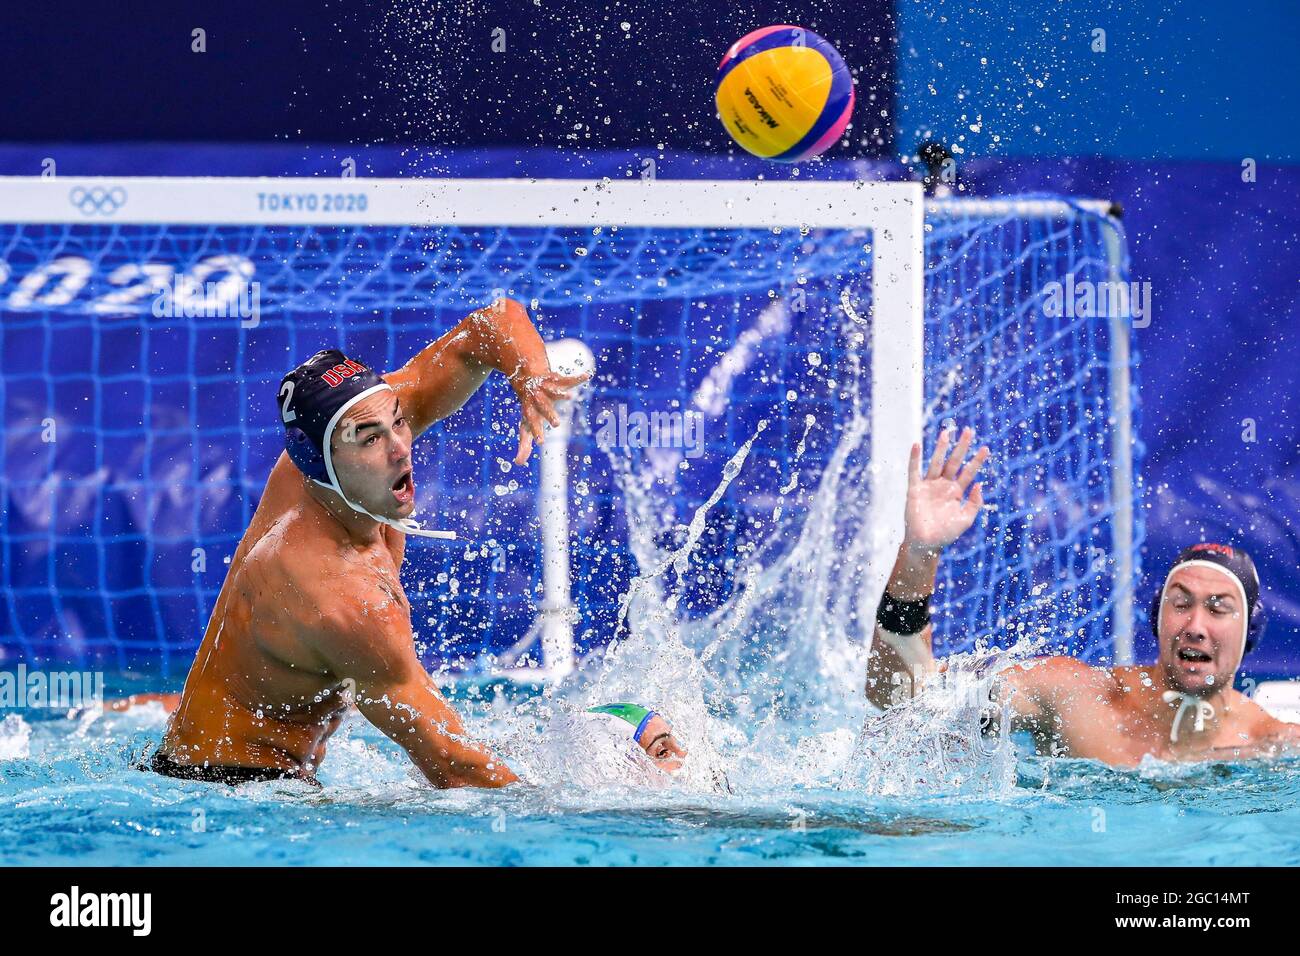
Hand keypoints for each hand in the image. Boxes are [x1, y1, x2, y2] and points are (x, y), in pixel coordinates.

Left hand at [509, 367, 591, 464]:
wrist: (526, 377)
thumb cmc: (529, 407)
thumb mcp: (526, 425)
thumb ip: (524, 444)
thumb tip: (517, 463)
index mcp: (531, 411)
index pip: (532, 424)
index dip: (536, 432)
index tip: (541, 442)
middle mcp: (538, 399)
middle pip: (543, 407)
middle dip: (549, 414)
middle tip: (557, 424)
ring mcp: (547, 388)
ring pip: (554, 391)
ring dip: (562, 394)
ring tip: (571, 397)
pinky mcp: (556, 380)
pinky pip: (568, 379)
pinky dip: (577, 378)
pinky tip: (587, 375)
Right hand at [904, 425, 988, 551]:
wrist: (925, 544)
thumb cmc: (946, 534)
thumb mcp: (965, 519)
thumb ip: (974, 502)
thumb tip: (978, 484)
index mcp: (956, 492)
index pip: (968, 472)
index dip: (977, 460)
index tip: (986, 448)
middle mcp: (943, 485)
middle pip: (954, 462)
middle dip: (961, 447)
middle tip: (968, 431)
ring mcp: (928, 486)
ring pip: (936, 462)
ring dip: (941, 448)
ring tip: (946, 433)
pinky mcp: (914, 489)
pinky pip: (914, 471)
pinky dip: (914, 458)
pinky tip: (916, 445)